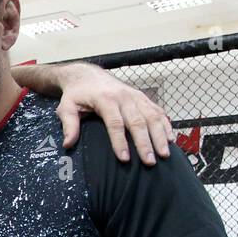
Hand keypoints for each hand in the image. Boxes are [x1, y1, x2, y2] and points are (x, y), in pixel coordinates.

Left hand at [55, 64, 172, 164]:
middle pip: (137, 121)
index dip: (120, 142)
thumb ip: (68, 124)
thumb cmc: (77, 94)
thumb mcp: (66, 106)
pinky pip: (157, 110)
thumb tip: (68, 144)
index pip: (115, 123)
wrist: (87, 75)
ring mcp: (135, 96)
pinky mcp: (142, 98)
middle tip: (150, 161)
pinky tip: (171, 139)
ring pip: (152, 115)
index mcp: (105, 99)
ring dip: (160, 135)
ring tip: (165, 154)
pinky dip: (165, 125)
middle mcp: (123, 96)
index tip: (124, 159)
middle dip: (145, 143)